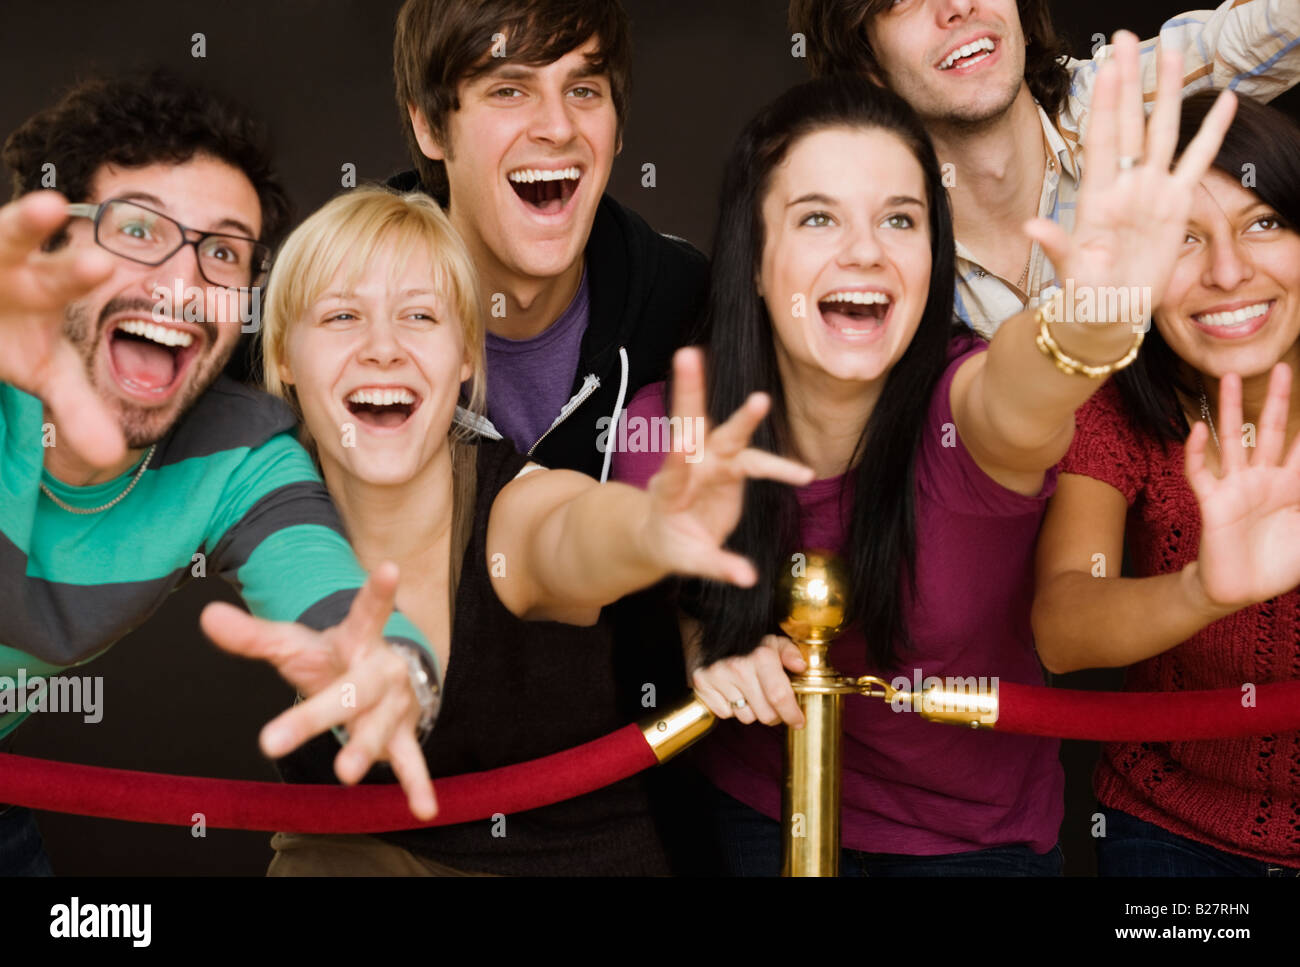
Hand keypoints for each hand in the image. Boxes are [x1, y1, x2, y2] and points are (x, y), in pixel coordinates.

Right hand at [0, 191, 122, 466]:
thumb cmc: (17, 334)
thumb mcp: (47, 372)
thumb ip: (80, 410)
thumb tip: (111, 459)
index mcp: (43, 285)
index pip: (65, 276)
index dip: (78, 271)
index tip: (102, 263)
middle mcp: (5, 261)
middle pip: (12, 234)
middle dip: (26, 222)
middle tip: (49, 207)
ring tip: (20, 208)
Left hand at [199, 562, 437, 819]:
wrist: (383, 677)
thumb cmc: (333, 658)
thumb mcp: (294, 644)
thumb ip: (253, 635)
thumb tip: (206, 616)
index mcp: (359, 640)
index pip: (368, 612)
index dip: (379, 591)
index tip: (392, 569)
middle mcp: (382, 670)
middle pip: (352, 691)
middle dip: (320, 713)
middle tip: (275, 740)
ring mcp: (395, 705)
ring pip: (378, 727)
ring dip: (364, 749)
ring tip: (345, 774)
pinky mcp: (401, 735)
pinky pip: (410, 762)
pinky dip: (417, 785)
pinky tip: (424, 809)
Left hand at [641, 347, 814, 585]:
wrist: (667, 533)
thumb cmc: (671, 542)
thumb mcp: (686, 560)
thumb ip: (716, 565)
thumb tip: (747, 578)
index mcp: (669, 488)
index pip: (672, 471)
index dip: (677, 461)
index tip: (680, 448)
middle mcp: (689, 466)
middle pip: (691, 426)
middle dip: (691, 393)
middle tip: (688, 358)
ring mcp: (712, 462)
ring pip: (728, 434)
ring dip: (744, 417)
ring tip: (761, 399)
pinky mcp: (733, 468)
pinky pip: (760, 464)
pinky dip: (782, 470)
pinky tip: (805, 475)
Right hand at [692, 635, 805, 727]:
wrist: (710, 630)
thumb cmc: (747, 641)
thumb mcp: (772, 641)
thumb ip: (790, 653)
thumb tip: (800, 666)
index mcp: (761, 656)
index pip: (780, 696)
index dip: (792, 714)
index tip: (798, 721)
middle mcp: (739, 668)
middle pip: (765, 714)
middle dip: (774, 715)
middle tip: (773, 705)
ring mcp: (718, 676)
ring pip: (745, 717)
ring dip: (751, 711)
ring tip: (749, 693)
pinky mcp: (702, 684)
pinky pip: (724, 713)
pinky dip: (730, 707)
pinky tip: (731, 691)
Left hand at [1026, 32, 1236, 324]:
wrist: (1110, 312)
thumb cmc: (1086, 292)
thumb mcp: (1070, 270)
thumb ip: (1055, 245)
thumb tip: (1032, 227)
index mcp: (1098, 196)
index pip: (1103, 139)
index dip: (1107, 103)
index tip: (1107, 67)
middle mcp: (1125, 185)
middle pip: (1131, 121)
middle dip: (1129, 80)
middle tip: (1127, 39)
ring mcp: (1152, 191)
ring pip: (1164, 132)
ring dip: (1168, 93)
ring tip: (1175, 52)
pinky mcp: (1176, 205)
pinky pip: (1198, 162)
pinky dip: (1212, 133)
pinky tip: (1225, 102)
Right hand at [1185, 365, 1299, 610]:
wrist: (1239, 591)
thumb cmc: (1276, 566)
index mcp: (1291, 486)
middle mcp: (1263, 479)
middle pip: (1270, 430)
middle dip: (1277, 400)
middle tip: (1282, 367)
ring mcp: (1235, 487)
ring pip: (1232, 440)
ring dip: (1229, 409)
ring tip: (1229, 377)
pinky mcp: (1212, 501)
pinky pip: (1201, 472)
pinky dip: (1197, 451)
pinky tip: (1198, 430)